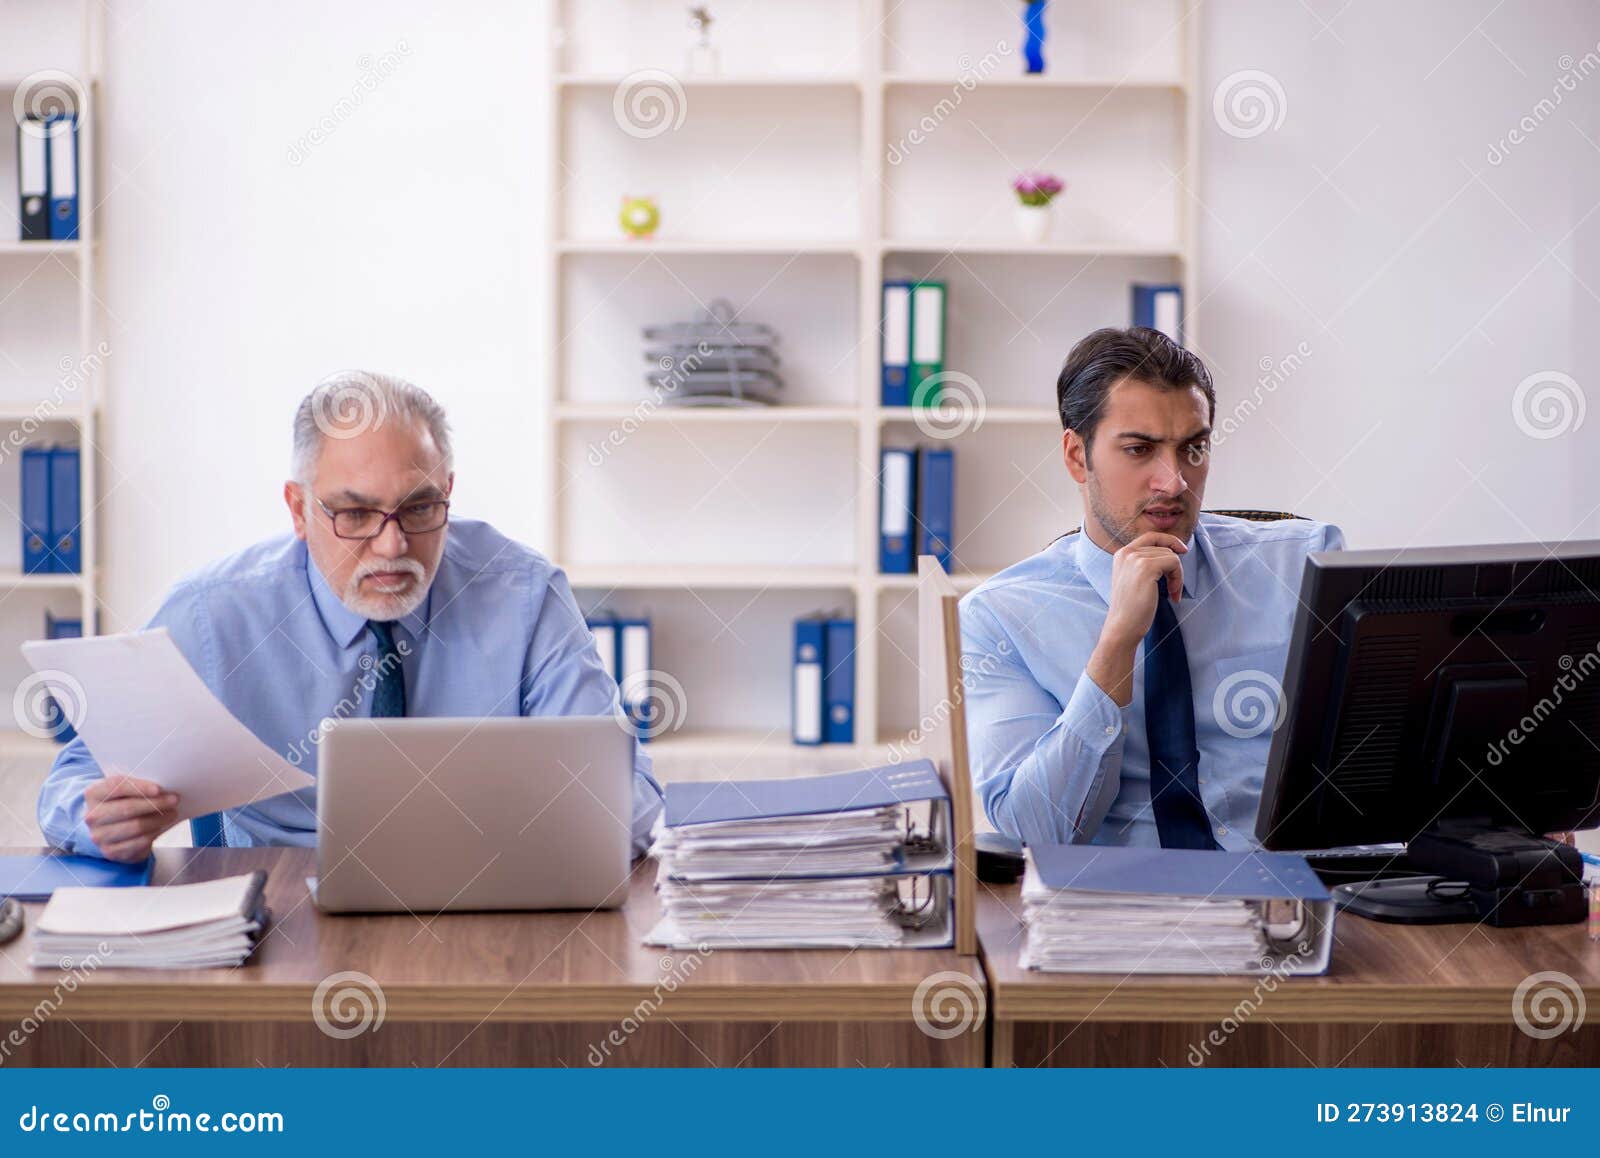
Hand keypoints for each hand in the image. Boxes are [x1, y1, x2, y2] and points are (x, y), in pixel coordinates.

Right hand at [83, 775, 180, 862]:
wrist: (106, 826)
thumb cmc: (119, 802)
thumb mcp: (122, 789)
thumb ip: (137, 785)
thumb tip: (164, 789)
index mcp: (93, 794)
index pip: (116, 786)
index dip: (139, 787)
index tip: (158, 789)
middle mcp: (93, 816)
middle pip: (128, 808)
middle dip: (155, 803)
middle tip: (174, 800)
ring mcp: (100, 836)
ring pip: (136, 826)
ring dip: (159, 819)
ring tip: (172, 813)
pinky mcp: (111, 851)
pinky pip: (138, 842)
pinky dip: (154, 833)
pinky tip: (162, 827)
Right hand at [1087, 533, 1188, 706]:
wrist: (1122, 627)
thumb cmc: (1131, 609)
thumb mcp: (1134, 579)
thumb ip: (1144, 563)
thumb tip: (1172, 550)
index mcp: (1121, 554)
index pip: (1150, 536)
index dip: (1169, 540)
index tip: (1182, 551)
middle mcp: (1126, 552)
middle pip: (1164, 546)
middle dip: (1174, 566)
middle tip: (1175, 587)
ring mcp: (1134, 558)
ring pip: (1171, 555)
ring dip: (1177, 576)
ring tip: (1172, 594)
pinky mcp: (1145, 567)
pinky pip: (1174, 563)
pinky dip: (1178, 579)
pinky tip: (1173, 595)